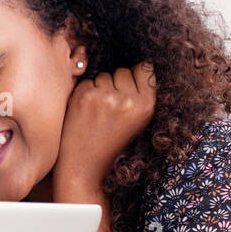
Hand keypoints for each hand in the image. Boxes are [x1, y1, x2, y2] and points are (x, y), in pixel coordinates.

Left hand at [55, 60, 156, 192]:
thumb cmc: (110, 144)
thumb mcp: (137, 122)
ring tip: (98, 111)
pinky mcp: (83, 96)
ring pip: (103, 75)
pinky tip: (85, 111)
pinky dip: (85, 93)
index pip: (145, 69)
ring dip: (100, 87)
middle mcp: (128, 99)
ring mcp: (105, 97)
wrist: (83, 166)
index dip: (135, 77)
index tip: (128, 89)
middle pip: (123, 70)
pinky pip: (87, 82)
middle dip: (116, 83)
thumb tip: (139, 64)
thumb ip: (139, 95)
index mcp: (147, 106)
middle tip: (110, 107)